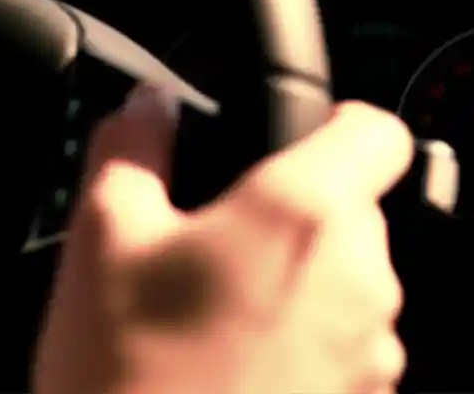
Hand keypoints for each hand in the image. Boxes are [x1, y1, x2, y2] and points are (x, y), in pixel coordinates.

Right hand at [34, 86, 411, 393]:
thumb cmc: (130, 377)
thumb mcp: (101, 239)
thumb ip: (133, 146)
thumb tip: (150, 106)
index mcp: (303, 214)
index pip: (372, 129)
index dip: (329, 121)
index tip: (289, 136)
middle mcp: (359, 281)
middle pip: (350, 211)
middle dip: (287, 217)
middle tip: (207, 245)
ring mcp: (369, 355)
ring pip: (343, 285)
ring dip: (292, 286)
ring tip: (208, 318)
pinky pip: (338, 349)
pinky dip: (297, 345)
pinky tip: (227, 368)